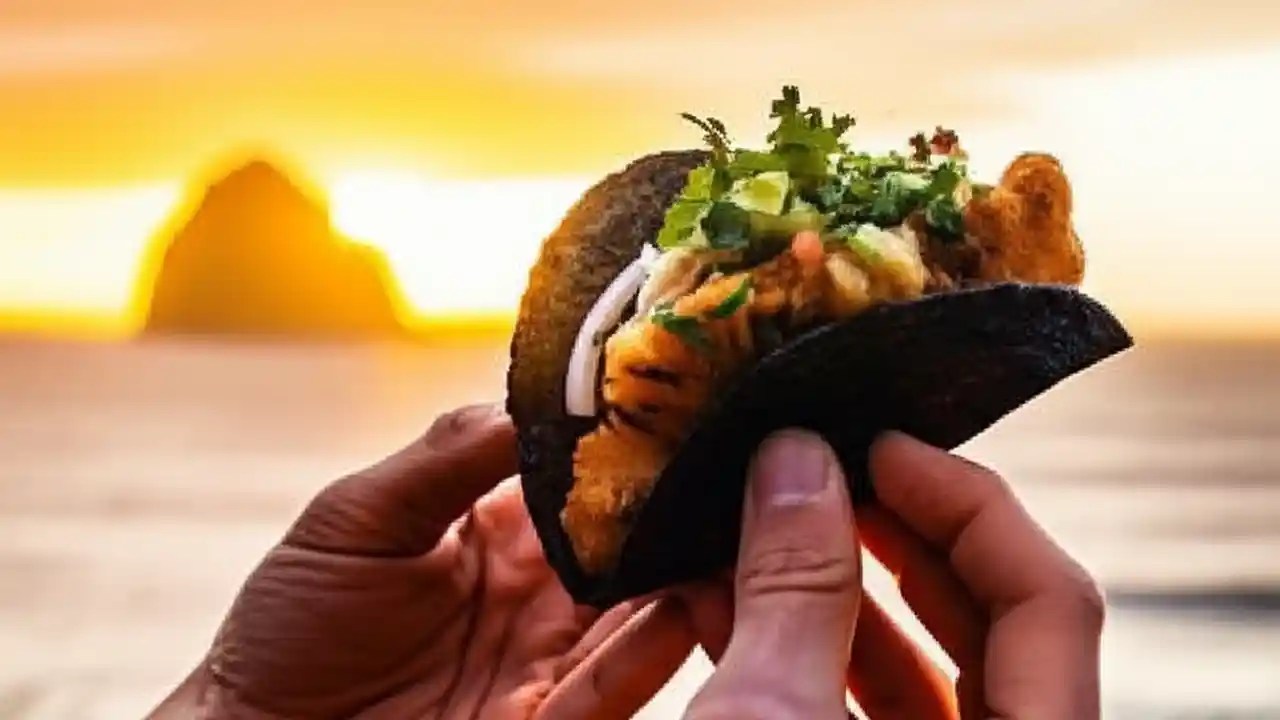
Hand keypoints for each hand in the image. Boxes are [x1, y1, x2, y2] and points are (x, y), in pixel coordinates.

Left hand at [148, 403, 696, 719]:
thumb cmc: (291, 625)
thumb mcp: (355, 520)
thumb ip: (444, 459)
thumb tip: (528, 401)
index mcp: (500, 534)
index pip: (586, 480)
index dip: (633, 444)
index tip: (682, 401)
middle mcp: (539, 595)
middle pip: (633, 547)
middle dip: (681, 510)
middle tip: (742, 466)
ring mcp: (545, 662)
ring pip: (642, 614)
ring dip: (688, 576)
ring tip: (735, 531)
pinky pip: (607, 689)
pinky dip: (651, 652)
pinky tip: (687, 610)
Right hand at [681, 430, 1104, 719]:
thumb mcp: (771, 718)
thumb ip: (794, 591)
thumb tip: (795, 460)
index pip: (1049, 599)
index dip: (968, 504)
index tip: (882, 447)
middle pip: (987, 622)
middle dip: (895, 534)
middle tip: (821, 473)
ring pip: (915, 671)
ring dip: (825, 591)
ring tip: (750, 529)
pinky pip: (849, 708)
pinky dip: (792, 654)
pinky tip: (718, 605)